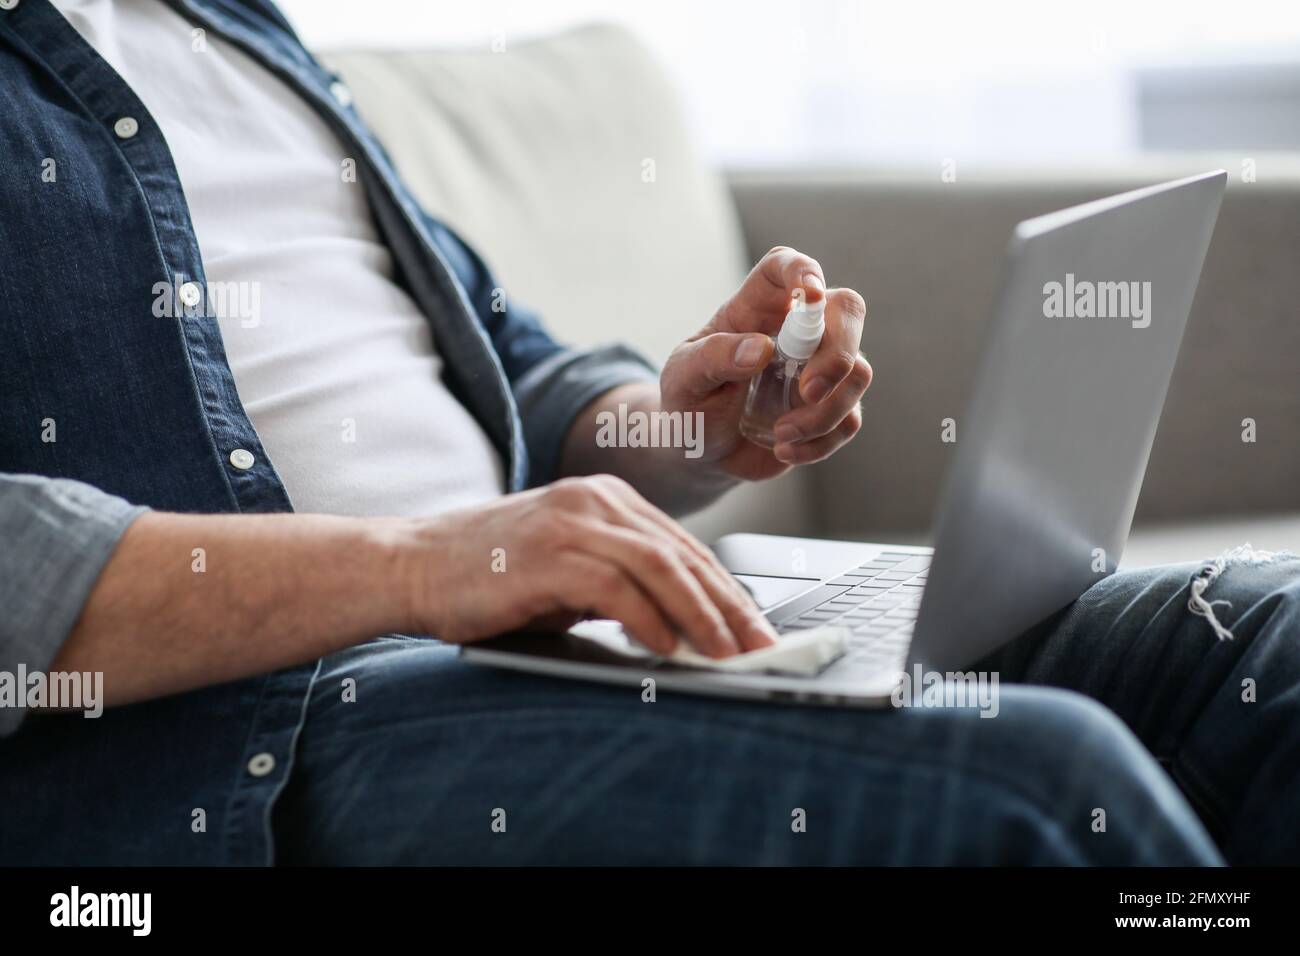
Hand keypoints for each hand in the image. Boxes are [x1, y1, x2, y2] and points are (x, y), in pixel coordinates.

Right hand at [403, 475, 777, 656]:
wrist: (411, 564)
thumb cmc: (488, 576)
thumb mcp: (568, 574)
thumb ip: (622, 587)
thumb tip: (684, 629)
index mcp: (607, 499)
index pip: (686, 548)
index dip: (728, 592)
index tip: (758, 631)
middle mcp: (597, 499)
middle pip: (685, 555)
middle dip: (731, 608)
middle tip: (763, 649)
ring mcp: (573, 521)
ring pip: (661, 567)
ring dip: (702, 617)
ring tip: (729, 656)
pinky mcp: (549, 551)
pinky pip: (617, 587)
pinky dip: (649, 619)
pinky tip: (668, 649)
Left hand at [660, 246, 871, 480]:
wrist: (700, 452)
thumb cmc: (690, 403)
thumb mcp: (684, 379)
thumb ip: (714, 358)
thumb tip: (760, 349)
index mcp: (755, 309)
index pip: (786, 266)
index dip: (803, 270)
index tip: (809, 296)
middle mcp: (796, 331)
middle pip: (847, 310)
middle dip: (839, 353)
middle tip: (807, 392)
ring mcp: (819, 369)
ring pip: (858, 372)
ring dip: (824, 412)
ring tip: (780, 433)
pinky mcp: (830, 408)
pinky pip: (850, 419)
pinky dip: (819, 441)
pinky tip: (783, 449)